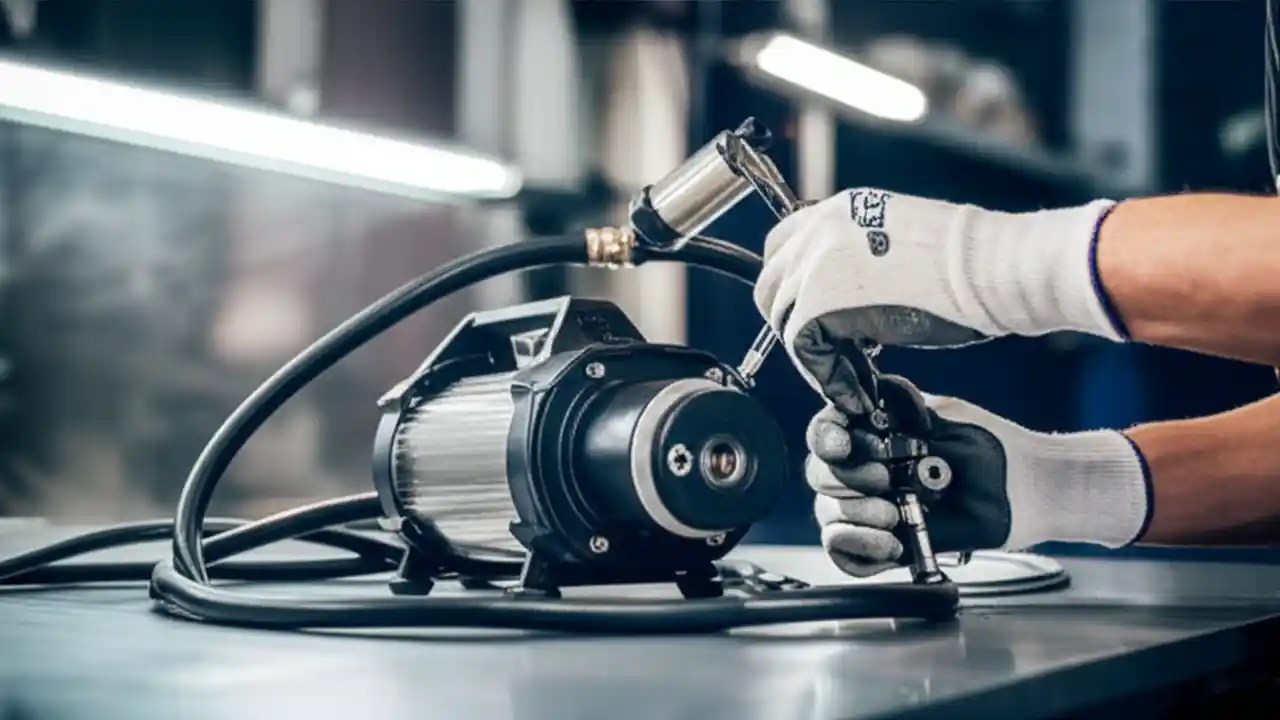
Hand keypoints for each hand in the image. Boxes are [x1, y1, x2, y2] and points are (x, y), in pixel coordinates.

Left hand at [753, 189, 1121, 400]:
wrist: (994, 268)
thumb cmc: (970, 263)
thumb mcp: (898, 243)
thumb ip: (861, 259)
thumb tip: (845, 297)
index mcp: (839, 210)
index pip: (782, 247)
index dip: (793, 289)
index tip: (816, 318)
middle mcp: (819, 228)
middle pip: (772, 285)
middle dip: (794, 324)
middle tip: (832, 353)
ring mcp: (814, 263)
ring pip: (784, 320)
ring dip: (814, 355)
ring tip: (853, 377)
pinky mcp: (819, 302)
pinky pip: (801, 348)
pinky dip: (825, 376)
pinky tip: (856, 389)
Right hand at [805, 388, 1150, 577]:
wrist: (1030, 495)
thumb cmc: (996, 454)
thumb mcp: (952, 422)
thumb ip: (909, 411)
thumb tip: (875, 388)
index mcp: (874, 432)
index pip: (827, 430)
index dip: (826, 438)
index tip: (846, 446)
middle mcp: (865, 468)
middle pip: (819, 475)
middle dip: (848, 481)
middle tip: (886, 484)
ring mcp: (871, 508)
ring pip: (827, 516)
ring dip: (855, 519)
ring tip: (893, 519)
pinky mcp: (882, 544)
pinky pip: (845, 557)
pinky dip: (859, 552)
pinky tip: (889, 545)